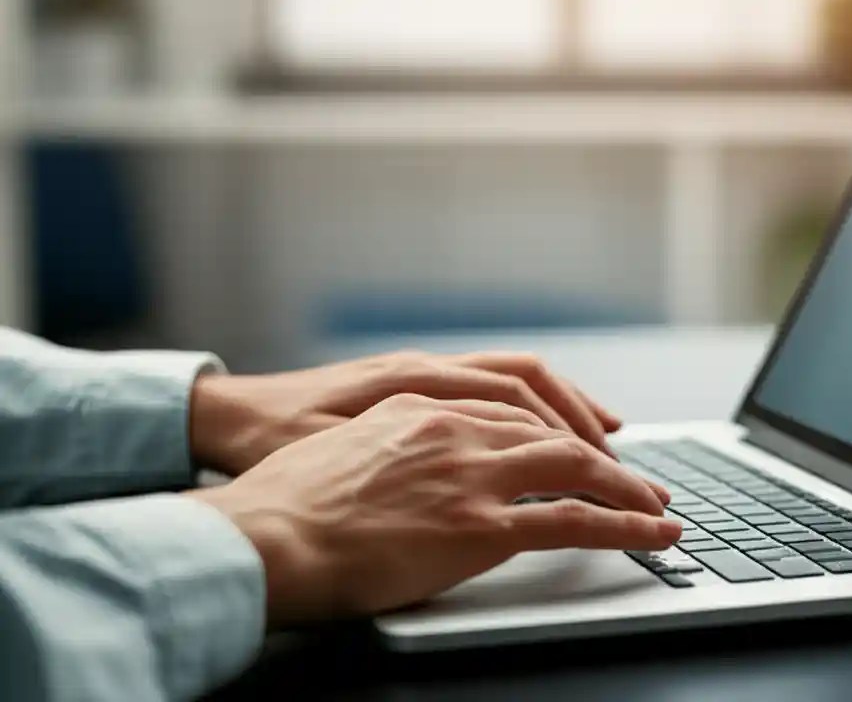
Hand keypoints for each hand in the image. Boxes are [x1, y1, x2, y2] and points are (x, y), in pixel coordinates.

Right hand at [189, 393, 679, 626]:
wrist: (260, 537)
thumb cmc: (282, 503)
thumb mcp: (340, 448)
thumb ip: (391, 447)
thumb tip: (413, 471)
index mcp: (418, 401)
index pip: (512, 398)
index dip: (558, 419)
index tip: (584, 437)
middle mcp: (452, 425)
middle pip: (552, 426)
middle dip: (602, 451)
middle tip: (637, 477)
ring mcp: (469, 473)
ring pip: (574, 465)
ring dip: (624, 486)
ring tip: (658, 507)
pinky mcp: (478, 525)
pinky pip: (572, 519)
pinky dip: (622, 525)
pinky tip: (650, 534)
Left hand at [190, 350, 622, 476]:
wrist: (223, 418)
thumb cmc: (271, 443)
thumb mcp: (336, 456)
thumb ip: (405, 460)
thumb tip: (472, 484)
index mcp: (413, 382)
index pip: (519, 401)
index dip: (574, 440)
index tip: (613, 477)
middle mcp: (426, 370)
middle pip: (530, 385)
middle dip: (586, 423)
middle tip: (626, 464)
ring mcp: (422, 373)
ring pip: (514, 380)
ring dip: (566, 409)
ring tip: (608, 440)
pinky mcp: (411, 385)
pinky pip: (487, 386)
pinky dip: (529, 407)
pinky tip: (544, 430)